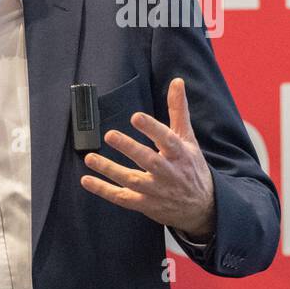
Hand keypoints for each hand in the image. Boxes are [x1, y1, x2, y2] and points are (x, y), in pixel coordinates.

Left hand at [80, 77, 215, 236]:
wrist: (201, 206)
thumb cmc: (191, 167)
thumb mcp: (188, 139)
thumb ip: (178, 110)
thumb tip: (177, 82)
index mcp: (180, 154)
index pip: (167, 139)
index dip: (152, 128)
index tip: (136, 117)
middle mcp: (169, 173)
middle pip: (149, 160)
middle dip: (129, 148)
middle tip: (110, 135)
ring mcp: (156, 190)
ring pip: (132, 180)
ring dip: (110, 170)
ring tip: (90, 158)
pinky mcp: (145, 204)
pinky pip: (122, 198)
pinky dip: (104, 191)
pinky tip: (87, 180)